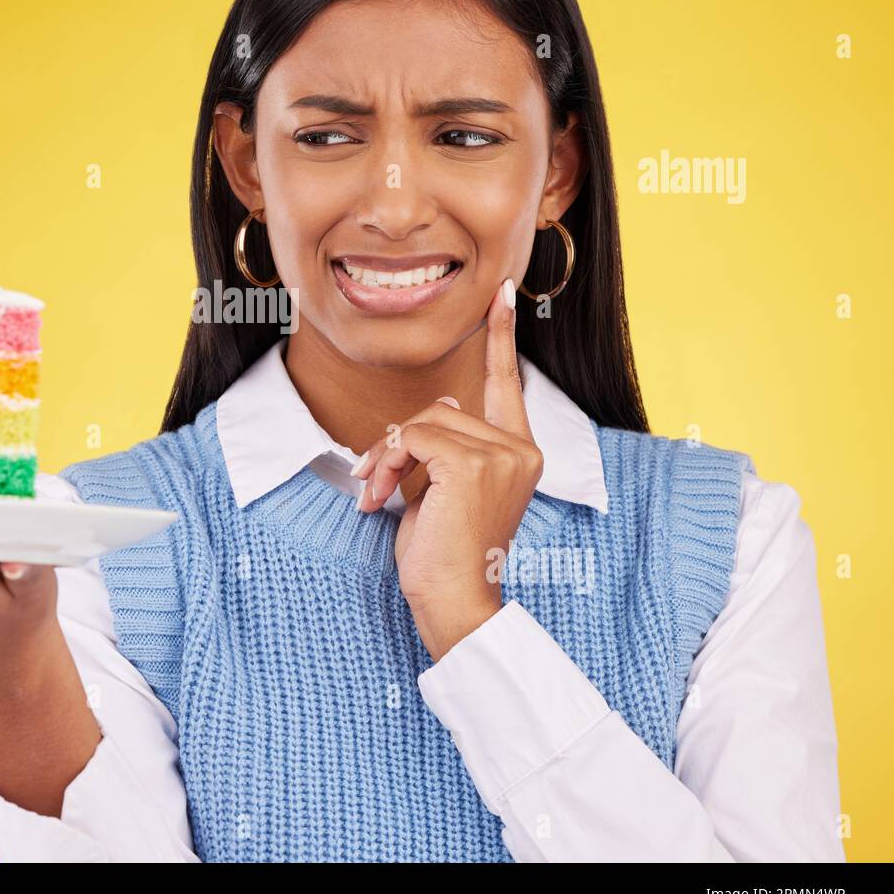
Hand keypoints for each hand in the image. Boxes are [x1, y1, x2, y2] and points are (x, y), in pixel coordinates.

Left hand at [350, 277, 543, 660]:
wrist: (454, 600)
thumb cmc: (444, 553)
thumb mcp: (446, 490)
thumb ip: (450, 447)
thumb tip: (440, 409)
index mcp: (521, 453)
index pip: (508, 383)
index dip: (502, 336)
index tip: (501, 293)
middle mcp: (520, 449)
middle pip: (444, 408)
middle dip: (398, 444)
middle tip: (373, 483)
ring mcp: (501, 454)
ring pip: (424, 421)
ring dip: (386, 457)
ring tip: (375, 494)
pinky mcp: (472, 463)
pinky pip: (411, 437)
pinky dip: (385, 463)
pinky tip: (381, 498)